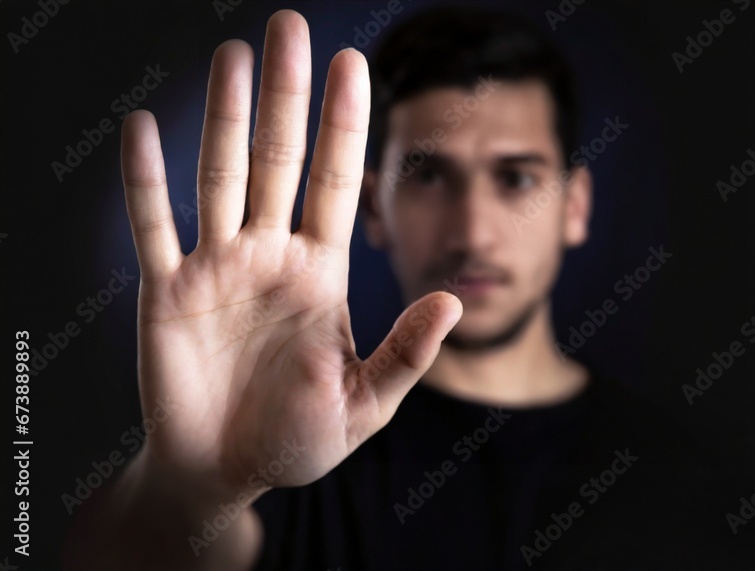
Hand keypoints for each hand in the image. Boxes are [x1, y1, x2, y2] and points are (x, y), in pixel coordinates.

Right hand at [120, 10, 460, 498]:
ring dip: (225, 117)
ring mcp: (218, 267)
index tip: (354, 63)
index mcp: (321, 273)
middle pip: (280, 159)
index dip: (344, 123)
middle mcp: (270, 255)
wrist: (228, 473)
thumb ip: (408, 352)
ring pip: (222, 176)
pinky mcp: (169, 292)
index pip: (336, 181)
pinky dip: (147, 180)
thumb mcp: (367, 402)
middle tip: (290, 26)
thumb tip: (454, 303)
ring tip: (233, 56)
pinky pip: (156, 226)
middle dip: (286, 95)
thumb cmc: (299, 440)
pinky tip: (146, 128)